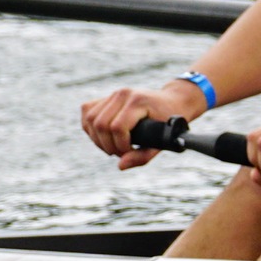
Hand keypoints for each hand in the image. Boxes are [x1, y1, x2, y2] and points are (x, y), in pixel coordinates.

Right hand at [80, 81, 208, 169]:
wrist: (172, 102)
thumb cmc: (169, 124)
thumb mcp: (161, 142)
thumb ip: (141, 156)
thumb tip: (120, 166)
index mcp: (138, 101)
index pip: (117, 127)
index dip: (120, 146)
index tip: (128, 153)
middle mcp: (123, 94)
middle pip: (100, 124)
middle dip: (107, 145)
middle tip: (120, 153)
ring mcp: (113, 94)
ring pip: (90, 119)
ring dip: (97, 139)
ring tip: (113, 147)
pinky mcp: (106, 97)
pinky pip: (87, 112)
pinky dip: (90, 128)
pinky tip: (102, 137)